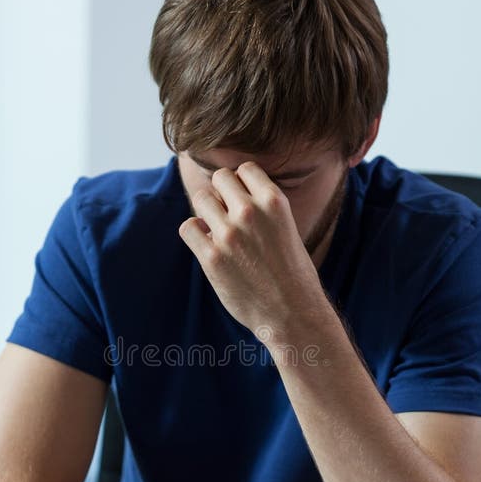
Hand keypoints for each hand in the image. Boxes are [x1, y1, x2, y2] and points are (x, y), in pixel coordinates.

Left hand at [179, 162, 322, 344]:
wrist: (292, 313)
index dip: (241, 184)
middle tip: (229, 217)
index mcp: (274, 201)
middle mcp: (251, 212)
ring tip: (219, 232)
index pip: (244, 169)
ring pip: (201, 198)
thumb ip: (262, 207)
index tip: (243, 202)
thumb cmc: (292, 273)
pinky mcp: (211, 257)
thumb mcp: (286, 227)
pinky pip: (188, 227)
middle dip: (221, 194)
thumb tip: (230, 192)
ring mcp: (229, 234)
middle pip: (219, 178)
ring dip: (207, 212)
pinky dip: (195, 234)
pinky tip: (208, 246)